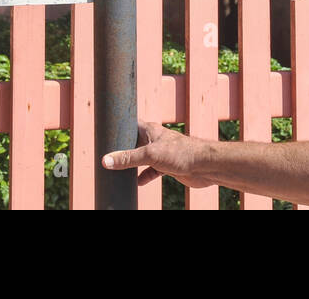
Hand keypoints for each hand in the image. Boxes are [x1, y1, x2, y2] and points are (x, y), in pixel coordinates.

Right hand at [101, 120, 216, 188]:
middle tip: (107, 155)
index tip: (104, 133)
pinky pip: (151, 171)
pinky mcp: (167, 166)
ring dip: (132, 164)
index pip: (130, 124)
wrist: (204, 166)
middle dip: (122, 149)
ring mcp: (161, 153)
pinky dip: (144, 176)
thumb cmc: (180, 153)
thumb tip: (105, 161)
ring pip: (142, 158)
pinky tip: (138, 183)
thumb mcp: (149, 155)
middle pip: (134, 142)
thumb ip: (128, 158)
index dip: (118, 127)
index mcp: (150, 130)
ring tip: (117, 170)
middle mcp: (155, 139)